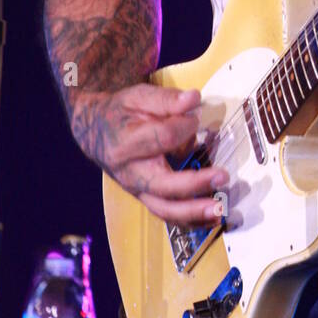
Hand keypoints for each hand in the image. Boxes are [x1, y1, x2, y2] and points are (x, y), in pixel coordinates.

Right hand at [70, 83, 226, 225]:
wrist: (95, 133)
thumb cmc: (120, 114)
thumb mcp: (137, 97)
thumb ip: (166, 99)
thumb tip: (193, 99)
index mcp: (127, 144)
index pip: (163, 138)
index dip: (185, 126)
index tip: (195, 116)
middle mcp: (131, 173)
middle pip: (163, 185)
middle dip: (194, 183)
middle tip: (222, 176)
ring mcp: (138, 190)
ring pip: (164, 209)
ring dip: (194, 212)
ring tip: (219, 209)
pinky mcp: (147, 199)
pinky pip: (168, 216)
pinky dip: (192, 220)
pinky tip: (213, 218)